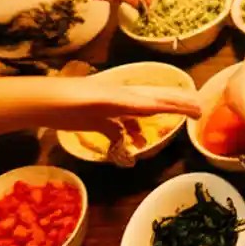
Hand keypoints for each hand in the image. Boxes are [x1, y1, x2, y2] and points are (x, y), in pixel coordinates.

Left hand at [45, 77, 199, 134]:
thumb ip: (127, 104)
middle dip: (176, 108)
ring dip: (151, 126)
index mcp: (128, 95)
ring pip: (138, 117)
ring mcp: (110, 110)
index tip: (200, 109)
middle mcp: (123, 100)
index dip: (181, 103)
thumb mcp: (102, 101)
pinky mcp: (97, 121)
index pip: (161, 98)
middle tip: (197, 112)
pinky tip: (128, 150)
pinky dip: (126, 139)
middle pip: (156, 103)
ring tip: (163, 135)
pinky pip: (118, 130)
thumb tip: (153, 106)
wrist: (44, 102)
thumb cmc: (72, 98)